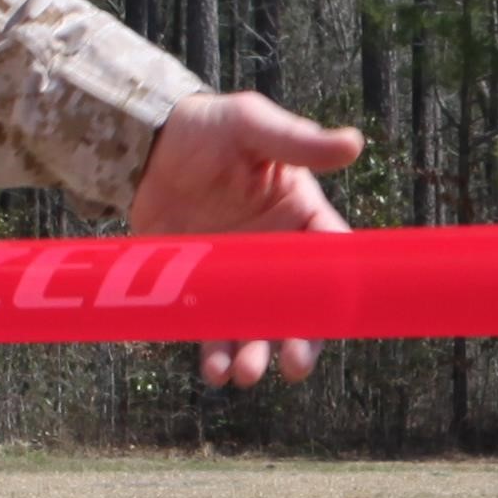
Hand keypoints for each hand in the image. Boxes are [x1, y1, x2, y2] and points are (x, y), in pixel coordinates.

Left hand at [129, 90, 363, 386]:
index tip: (335, 318)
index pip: (330, 259)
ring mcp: (239, 277)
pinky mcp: (203, 288)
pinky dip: (214, 353)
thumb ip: (297, 141)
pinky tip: (213, 371)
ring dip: (255, 354)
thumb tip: (353, 144)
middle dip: (300, 341)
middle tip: (294, 365)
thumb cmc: (208, 128)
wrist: (144, 145)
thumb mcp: (252, 125)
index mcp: (301, 216)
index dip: (338, 291)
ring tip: (244, 372)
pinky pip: (212, 330)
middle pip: (299, 309)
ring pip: (256, 327)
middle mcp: (276, 254)